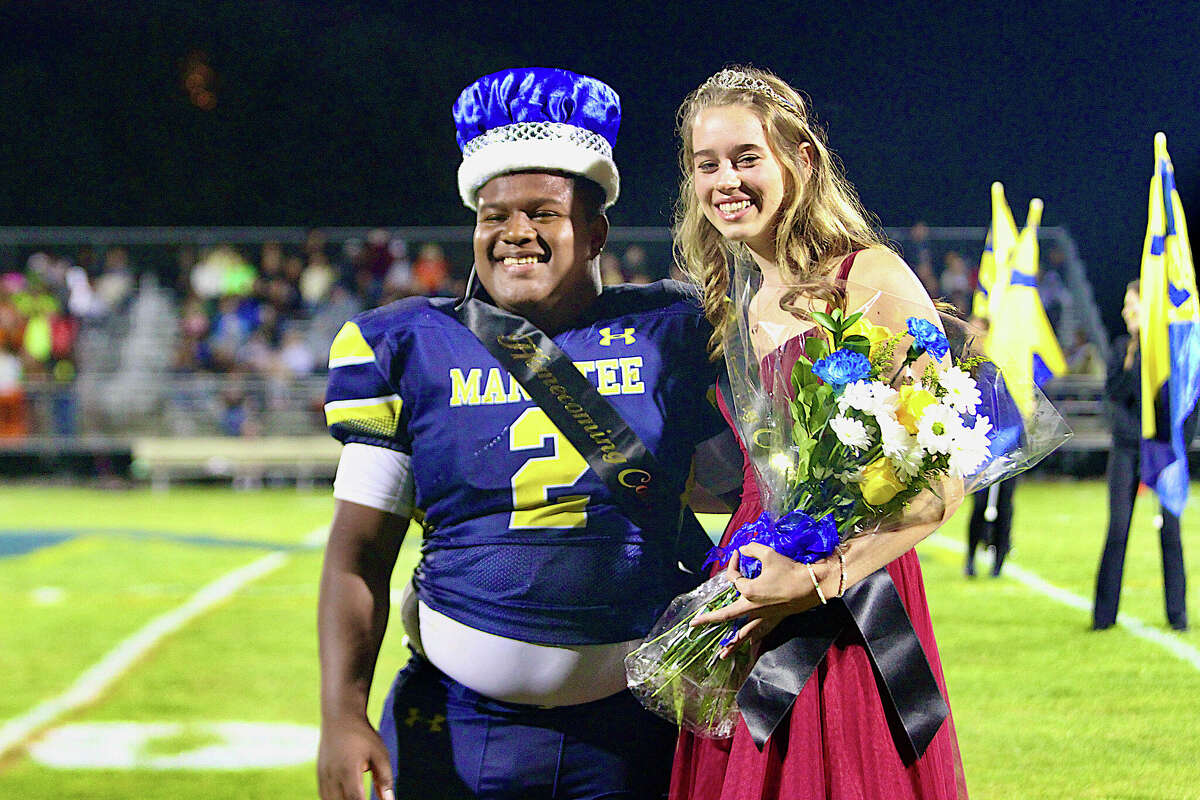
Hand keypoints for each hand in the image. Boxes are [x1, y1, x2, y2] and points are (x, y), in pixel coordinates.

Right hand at [317, 714, 393, 799]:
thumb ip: (385, 778)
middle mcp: (331, 775)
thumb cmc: (363, 735)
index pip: (354, 799)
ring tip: (357, 796)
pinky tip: (345, 797)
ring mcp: (323, 775)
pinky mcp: (319, 774)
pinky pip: (324, 795)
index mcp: (348, 770)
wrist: (340, 716)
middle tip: (364, 798)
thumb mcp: (379, 754)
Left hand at [690, 543, 829, 656]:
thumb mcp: (769, 554)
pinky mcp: (774, 620)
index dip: (734, 565)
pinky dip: (753, 641)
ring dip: (732, 643)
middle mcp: (753, 607)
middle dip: (709, 620)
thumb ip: (752, 549)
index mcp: (750, 591)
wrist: (812, 586)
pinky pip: (760, 633)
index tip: (739, 555)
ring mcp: (764, 616)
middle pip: (727, 616)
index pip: (734, 578)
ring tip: (721, 655)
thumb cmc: (790, 570)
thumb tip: (744, 549)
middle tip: (693, 625)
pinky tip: (750, 647)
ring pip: (744, 633)